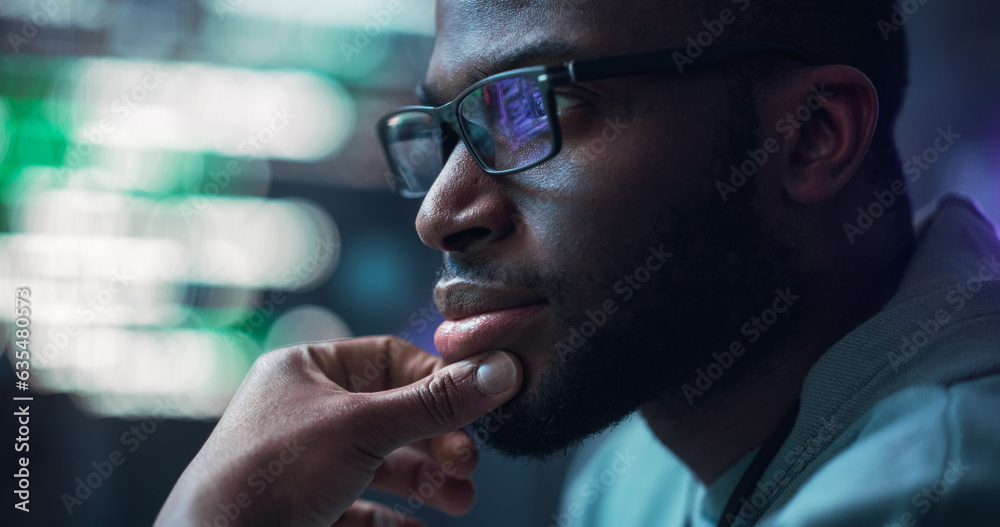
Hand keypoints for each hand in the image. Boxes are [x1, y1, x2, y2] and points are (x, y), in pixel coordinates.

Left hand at [154, 336, 522, 526]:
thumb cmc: (272, 475)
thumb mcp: (364, 428)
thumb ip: (435, 403)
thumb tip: (502, 370)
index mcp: (304, 370)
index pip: (389, 359)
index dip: (436, 382)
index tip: (479, 406)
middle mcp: (301, 411)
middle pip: (390, 415)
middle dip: (436, 442)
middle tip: (469, 464)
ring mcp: (299, 463)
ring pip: (379, 463)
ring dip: (426, 481)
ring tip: (460, 501)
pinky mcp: (300, 509)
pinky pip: (359, 507)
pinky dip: (394, 518)